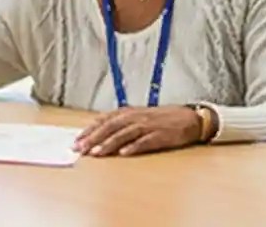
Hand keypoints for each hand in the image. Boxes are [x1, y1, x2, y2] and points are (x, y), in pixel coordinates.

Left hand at [74, 106, 201, 156]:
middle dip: (93, 138)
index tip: (76, 141)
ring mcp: (148, 126)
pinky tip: (124, 153)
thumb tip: (98, 132)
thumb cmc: (161, 119)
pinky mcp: (160, 135)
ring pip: (124, 134)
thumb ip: (119, 123)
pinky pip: (145, 142)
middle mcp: (136, 117)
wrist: (189, 118)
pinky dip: (134, 147)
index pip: (104, 120)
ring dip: (109, 144)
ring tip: (97, 153)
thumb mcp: (138, 116)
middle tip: (80, 149)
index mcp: (128, 112)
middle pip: (110, 127)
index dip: (89, 130)